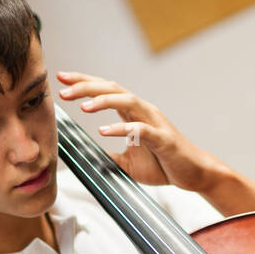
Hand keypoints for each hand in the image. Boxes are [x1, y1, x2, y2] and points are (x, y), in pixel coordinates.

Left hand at [57, 71, 221, 192]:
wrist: (194, 173)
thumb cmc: (164, 164)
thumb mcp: (129, 161)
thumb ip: (111, 155)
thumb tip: (90, 158)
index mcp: (133, 113)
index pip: (105, 90)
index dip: (83, 82)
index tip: (61, 80)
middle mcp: (143, 111)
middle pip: (112, 89)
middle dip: (86, 86)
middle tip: (63, 88)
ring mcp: (154, 122)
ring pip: (127, 101)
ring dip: (103, 101)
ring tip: (82, 107)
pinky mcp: (163, 139)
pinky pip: (141, 130)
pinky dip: (122, 129)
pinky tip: (104, 131)